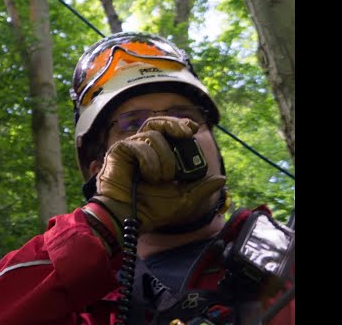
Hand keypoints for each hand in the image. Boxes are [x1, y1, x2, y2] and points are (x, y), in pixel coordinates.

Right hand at [94, 116, 226, 230]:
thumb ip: (202, 187)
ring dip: (165, 159)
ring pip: (153, 136)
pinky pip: (139, 146)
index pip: (168, 131)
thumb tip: (222, 178)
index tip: (193, 128)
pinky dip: (149, 162)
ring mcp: (130, 148)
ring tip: (163, 178)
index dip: (180, 125)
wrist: (130, 218)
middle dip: (173, 125)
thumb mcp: (184, 199)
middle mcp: (144, 148)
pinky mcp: (119, 151)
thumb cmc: (152, 209)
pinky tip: (149, 177)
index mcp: (158, 155)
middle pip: (157, 123)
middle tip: (186, 133)